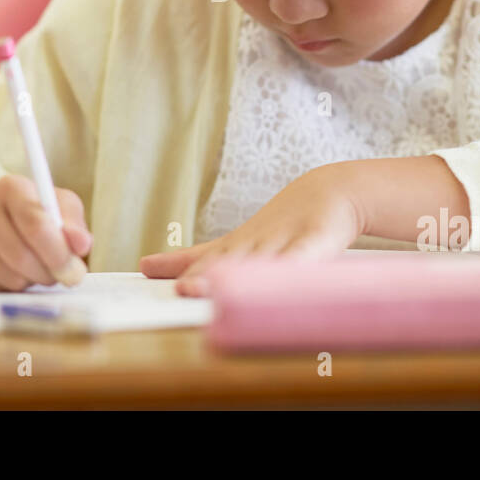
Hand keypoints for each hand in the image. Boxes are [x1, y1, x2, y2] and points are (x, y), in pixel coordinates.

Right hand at [0, 175, 91, 290]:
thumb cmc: (31, 214)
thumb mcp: (58, 207)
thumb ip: (73, 224)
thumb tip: (81, 243)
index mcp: (10, 187)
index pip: (35, 224)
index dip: (59, 253)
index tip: (75, 270)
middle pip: (21, 256)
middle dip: (48, 273)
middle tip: (61, 275)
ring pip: (9, 277)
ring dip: (32, 281)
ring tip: (36, 269)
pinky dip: (12, 290)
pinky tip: (14, 274)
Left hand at [138, 163, 360, 295]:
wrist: (332, 190)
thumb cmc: (282, 224)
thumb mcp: (240, 242)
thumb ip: (200, 258)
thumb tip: (153, 270)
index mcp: (240, 245)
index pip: (204, 254)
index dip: (178, 263)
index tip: (148, 267)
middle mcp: (258, 242)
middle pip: (228, 259)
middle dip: (205, 274)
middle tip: (183, 288)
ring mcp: (286, 240)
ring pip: (259, 259)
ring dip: (237, 272)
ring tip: (212, 286)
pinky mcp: (315, 242)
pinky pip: (301, 257)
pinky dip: (289, 266)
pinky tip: (278, 276)